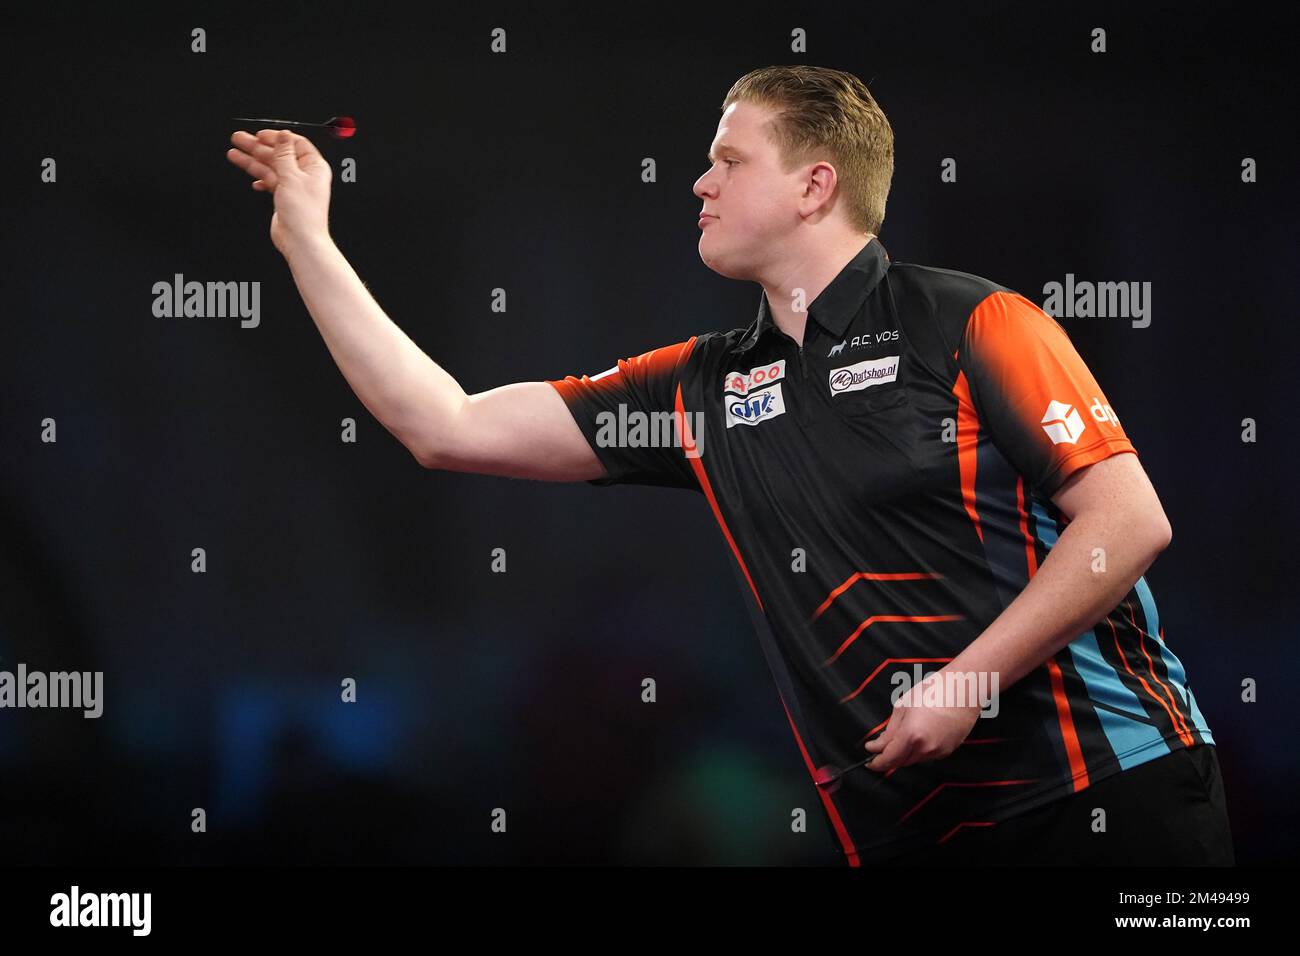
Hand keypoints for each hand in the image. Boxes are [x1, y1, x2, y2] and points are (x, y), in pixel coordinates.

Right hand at [226, 129, 331, 256]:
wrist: (300, 240)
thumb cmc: (304, 214)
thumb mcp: (291, 177)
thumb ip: (284, 154)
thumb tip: (283, 135)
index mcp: (314, 167)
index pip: (295, 143)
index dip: (276, 137)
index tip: (260, 134)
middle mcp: (305, 175)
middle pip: (278, 154)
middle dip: (258, 147)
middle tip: (239, 139)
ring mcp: (293, 186)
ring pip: (270, 167)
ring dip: (252, 160)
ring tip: (234, 153)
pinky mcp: (284, 197)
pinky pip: (270, 182)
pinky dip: (259, 179)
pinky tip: (251, 179)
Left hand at [864, 671, 982, 772]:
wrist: (963, 689)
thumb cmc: (933, 691)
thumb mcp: (903, 707)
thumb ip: (889, 731)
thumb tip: (877, 745)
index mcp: (911, 735)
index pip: (889, 758)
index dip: (876, 762)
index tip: (869, 760)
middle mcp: (926, 748)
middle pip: (900, 762)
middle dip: (888, 759)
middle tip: (879, 751)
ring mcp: (939, 751)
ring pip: (914, 760)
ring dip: (903, 755)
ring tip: (898, 740)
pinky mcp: (948, 750)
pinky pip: (927, 756)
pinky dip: (918, 751)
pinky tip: (917, 737)